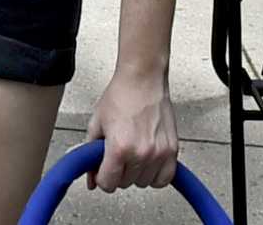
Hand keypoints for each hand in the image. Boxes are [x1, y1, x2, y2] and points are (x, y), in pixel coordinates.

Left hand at [85, 71, 176, 192]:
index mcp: (119, 148)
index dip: (101, 177)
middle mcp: (141, 154)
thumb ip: (90, 155)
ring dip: (136, 173)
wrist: (142, 78)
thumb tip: (91, 180)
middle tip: (117, 154)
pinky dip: (156, 175)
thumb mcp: (96, 124)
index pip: (108, 184)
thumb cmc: (121, 96)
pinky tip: (148, 162)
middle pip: (125, 184)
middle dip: (118, 172)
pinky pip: (165, 178)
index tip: (102, 169)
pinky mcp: (172, 150)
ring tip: (132, 153)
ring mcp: (159, 153)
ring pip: (144, 183)